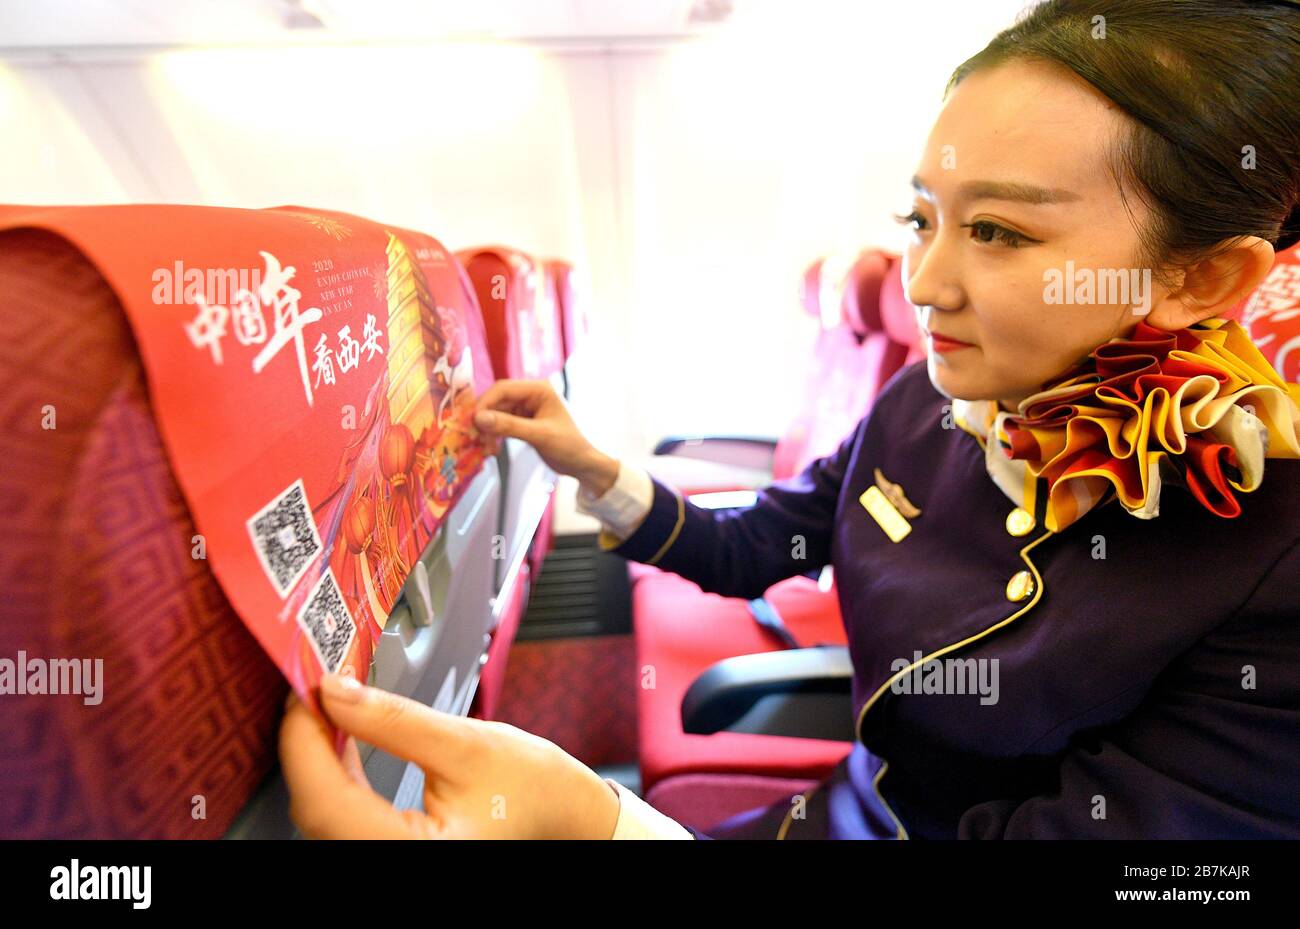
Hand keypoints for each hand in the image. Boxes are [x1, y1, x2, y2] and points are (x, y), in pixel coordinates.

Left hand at [279, 674, 620, 838]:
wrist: (565, 816)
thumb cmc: (533, 790)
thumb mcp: (467, 744)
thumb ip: (394, 720)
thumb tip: (335, 691)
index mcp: (412, 853)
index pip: (326, 800)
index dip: (304, 741)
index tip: (303, 691)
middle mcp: (391, 863)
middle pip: (317, 810)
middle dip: (308, 745)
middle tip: (312, 690)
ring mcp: (387, 860)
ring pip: (324, 817)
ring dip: (318, 761)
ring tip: (325, 709)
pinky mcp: (387, 851)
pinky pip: (341, 821)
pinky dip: (335, 780)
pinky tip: (340, 744)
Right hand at [473, 379, 618, 496]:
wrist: (582, 465)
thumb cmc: (569, 446)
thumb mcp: (539, 436)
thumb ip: (509, 426)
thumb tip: (479, 418)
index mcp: (539, 389)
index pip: (503, 389)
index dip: (485, 403)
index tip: (472, 421)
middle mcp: (531, 394)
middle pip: (497, 400)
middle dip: (485, 419)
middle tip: (473, 437)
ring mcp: (526, 408)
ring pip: (497, 413)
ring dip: (488, 430)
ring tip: (485, 447)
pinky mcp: (523, 421)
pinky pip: (501, 424)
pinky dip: (495, 435)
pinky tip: (491, 449)